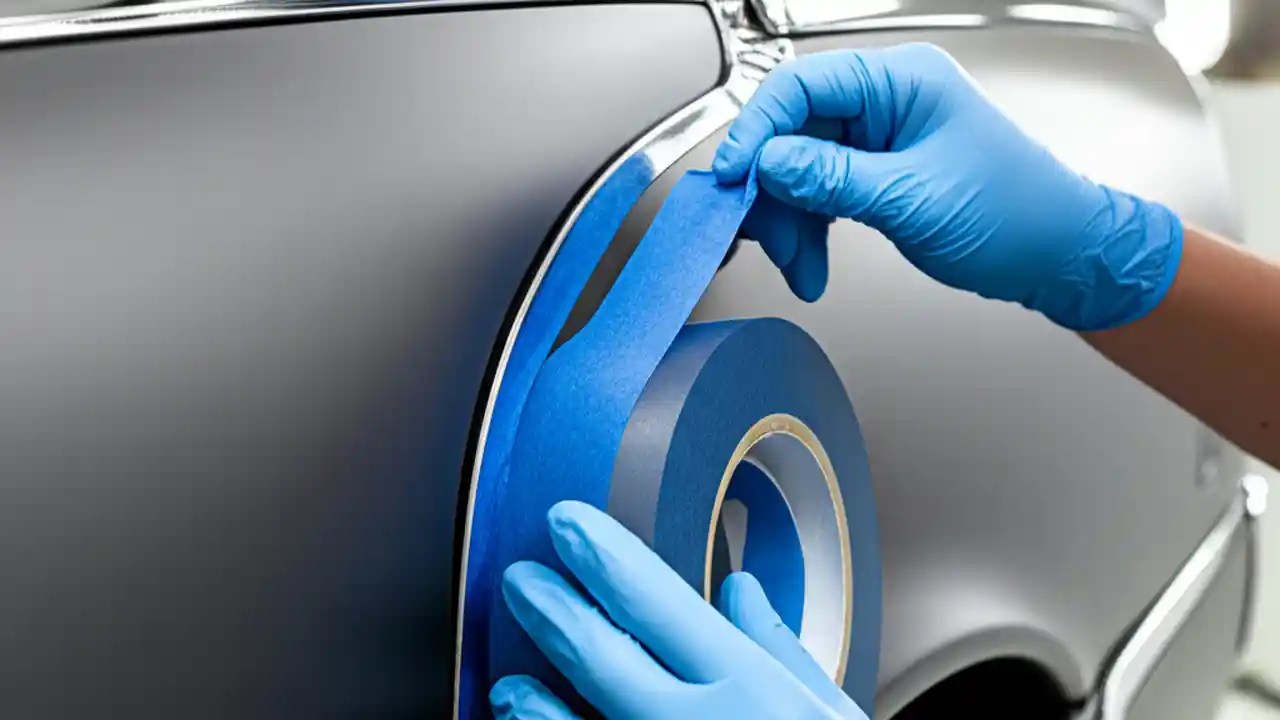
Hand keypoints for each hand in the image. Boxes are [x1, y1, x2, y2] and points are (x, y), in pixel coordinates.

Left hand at [489, 501, 868, 719]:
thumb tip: (743, 592)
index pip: (654, 597)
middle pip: (600, 652)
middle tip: (520, 579)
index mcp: (750, 686)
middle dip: (550, 607)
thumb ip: (782, 648)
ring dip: (533, 703)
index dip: (600, 554)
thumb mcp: (832, 714)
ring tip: (510, 682)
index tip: (567, 525)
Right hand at [714, 43, 1181, 330]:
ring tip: (799, 266)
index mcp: (901, 82)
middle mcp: (885, 102)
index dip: (758, 130)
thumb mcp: (912, 198)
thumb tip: (769, 162)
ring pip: (799, 170)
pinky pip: (819, 194)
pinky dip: (808, 232)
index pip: (801, 86)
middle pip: (793, 133)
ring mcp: (879, 138)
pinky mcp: (875, 173)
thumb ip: (831, 178)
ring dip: (789, 223)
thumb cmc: (1015, 215)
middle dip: (774, 192)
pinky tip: (811, 264)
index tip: (734, 175)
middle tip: (765, 236)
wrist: (1059, 256)